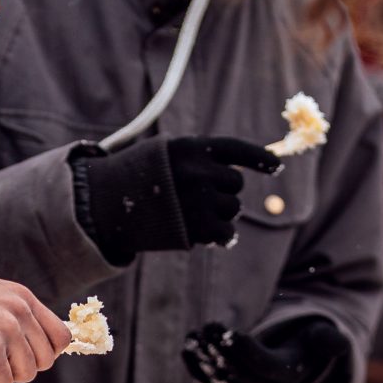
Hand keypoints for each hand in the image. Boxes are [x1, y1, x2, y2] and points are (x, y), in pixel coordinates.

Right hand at [0, 275, 72, 382]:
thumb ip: (16, 317)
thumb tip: (39, 351)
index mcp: (23, 298)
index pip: (62, 337)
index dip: (46, 353)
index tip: (27, 356)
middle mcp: (20, 312)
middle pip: (44, 361)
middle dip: (20, 367)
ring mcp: (6, 330)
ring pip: (26, 374)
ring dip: (2, 374)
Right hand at [71, 136, 280, 264]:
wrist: (106, 205)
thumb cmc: (137, 176)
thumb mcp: (165, 153)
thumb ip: (199, 158)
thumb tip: (239, 171)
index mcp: (191, 147)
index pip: (236, 149)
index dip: (259, 158)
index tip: (276, 167)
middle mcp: (198, 171)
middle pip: (235, 183)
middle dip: (224, 191)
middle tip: (201, 197)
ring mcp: (198, 200)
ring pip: (233, 208)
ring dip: (220, 214)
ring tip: (192, 214)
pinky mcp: (196, 228)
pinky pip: (227, 233)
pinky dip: (221, 236)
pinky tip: (207, 235)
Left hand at [180, 317, 354, 382]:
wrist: (294, 361)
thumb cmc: (307, 342)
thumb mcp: (321, 337)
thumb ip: (328, 339)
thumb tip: (338, 341)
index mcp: (286, 373)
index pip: (262, 365)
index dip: (244, 350)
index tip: (228, 331)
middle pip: (239, 371)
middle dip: (222, 350)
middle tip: (208, 327)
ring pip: (221, 377)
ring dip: (206, 358)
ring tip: (195, 335)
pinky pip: (209, 382)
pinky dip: (195, 367)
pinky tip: (186, 347)